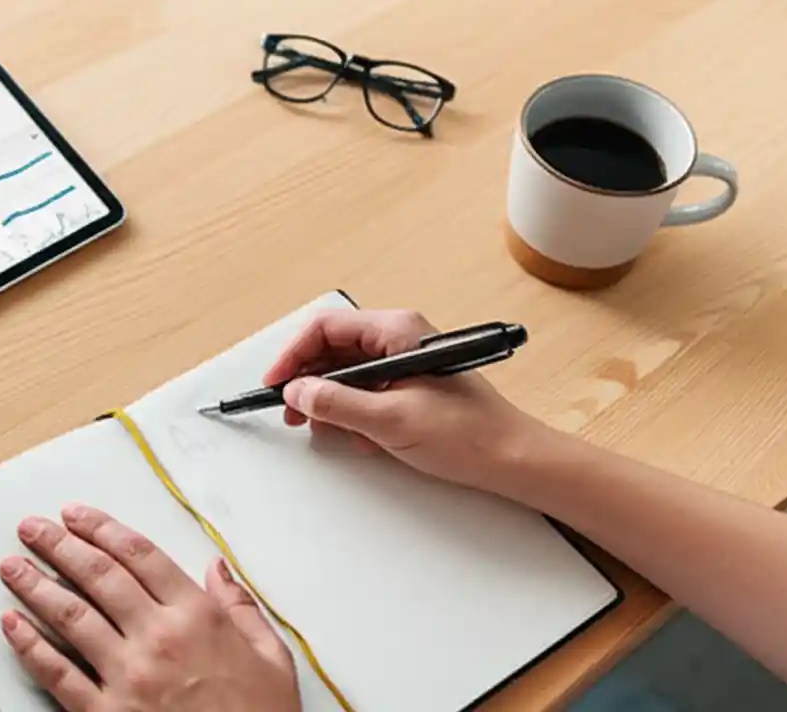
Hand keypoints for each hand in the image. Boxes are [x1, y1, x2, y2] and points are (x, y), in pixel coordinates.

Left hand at [0, 505, 300, 711]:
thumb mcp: (271, 657)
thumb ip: (242, 607)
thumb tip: (218, 567)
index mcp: (199, 616)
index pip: (140, 555)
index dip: (103, 529)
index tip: (76, 515)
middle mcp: (159, 638)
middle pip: (98, 576)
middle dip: (59, 546)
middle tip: (32, 529)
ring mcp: (128, 677)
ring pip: (71, 616)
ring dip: (35, 586)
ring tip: (12, 566)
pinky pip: (59, 674)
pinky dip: (30, 646)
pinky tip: (11, 625)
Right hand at [263, 308, 538, 491]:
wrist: (511, 459)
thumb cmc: (466, 435)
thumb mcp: (390, 421)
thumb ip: (337, 404)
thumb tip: (297, 392)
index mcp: (398, 331)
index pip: (326, 328)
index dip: (293, 355)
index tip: (275, 384)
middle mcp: (399, 339)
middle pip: (333, 348)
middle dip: (307, 381)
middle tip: (289, 411)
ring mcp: (404, 362)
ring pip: (346, 372)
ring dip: (329, 400)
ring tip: (323, 428)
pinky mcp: (409, 386)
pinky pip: (365, 391)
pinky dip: (352, 412)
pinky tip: (359, 437)